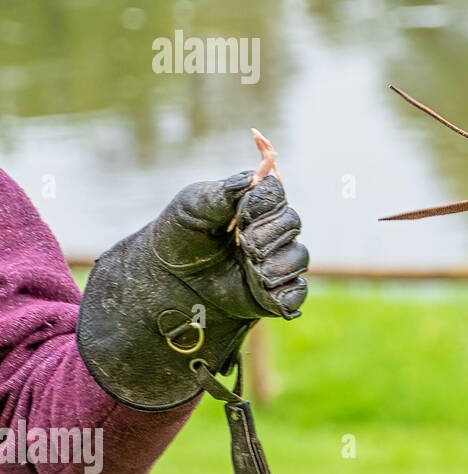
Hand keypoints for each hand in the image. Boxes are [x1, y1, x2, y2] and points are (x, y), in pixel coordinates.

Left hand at [155, 172, 307, 319]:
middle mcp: (267, 232)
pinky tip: (265, 289)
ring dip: (278, 264)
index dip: (265, 205)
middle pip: (293, 223)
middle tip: (245, 244)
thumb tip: (254, 178)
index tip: (242, 215)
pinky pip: (296, 293)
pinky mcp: (271, 294)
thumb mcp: (192, 206)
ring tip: (252, 270)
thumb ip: (223, 192)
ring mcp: (272, 263)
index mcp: (251, 206)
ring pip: (299, 257)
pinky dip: (288, 293)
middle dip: (270, 234)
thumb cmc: (177, 237)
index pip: (276, 196)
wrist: (162, 282)